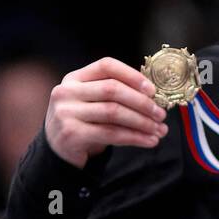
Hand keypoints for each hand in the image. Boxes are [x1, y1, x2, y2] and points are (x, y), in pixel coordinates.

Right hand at [44, 57, 169, 168]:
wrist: (57, 152)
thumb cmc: (83, 123)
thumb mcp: (91, 102)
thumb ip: (115, 94)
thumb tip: (155, 97)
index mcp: (74, 78)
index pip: (107, 66)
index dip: (132, 75)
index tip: (152, 90)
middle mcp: (67, 92)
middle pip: (112, 90)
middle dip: (142, 102)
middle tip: (161, 114)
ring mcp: (66, 113)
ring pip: (114, 113)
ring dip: (142, 122)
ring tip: (159, 130)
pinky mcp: (71, 134)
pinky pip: (111, 134)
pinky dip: (134, 138)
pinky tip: (149, 141)